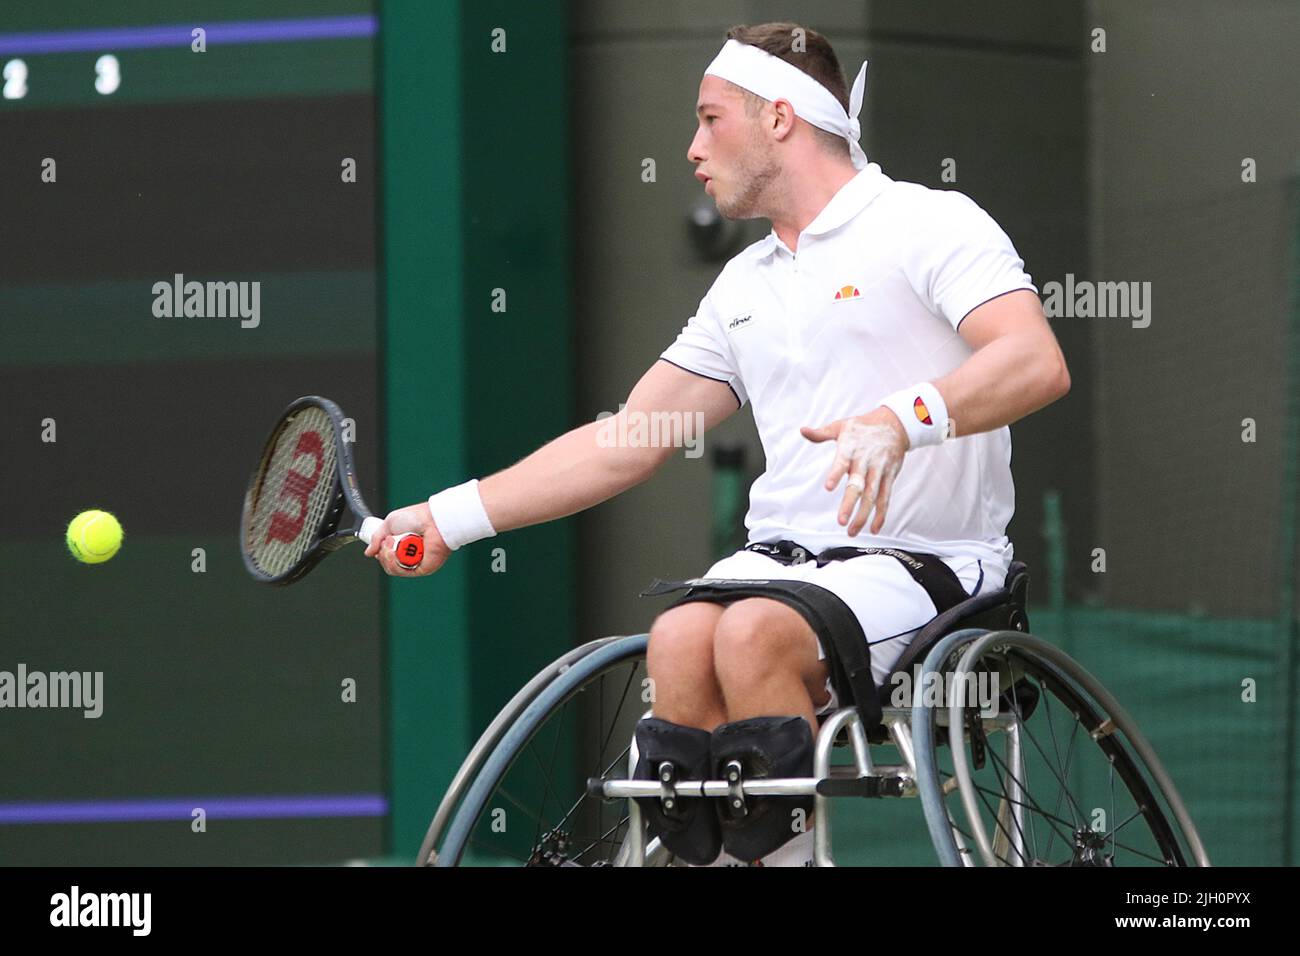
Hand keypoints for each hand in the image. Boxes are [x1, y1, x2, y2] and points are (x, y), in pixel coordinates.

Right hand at [362, 501, 451, 576]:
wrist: (432, 520)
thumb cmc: (416, 517)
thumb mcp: (389, 523)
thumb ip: (376, 538)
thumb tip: (368, 552)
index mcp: (402, 545)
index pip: (386, 557)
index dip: (380, 553)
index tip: (379, 545)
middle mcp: (409, 555)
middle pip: (387, 565)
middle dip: (383, 554)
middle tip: (388, 541)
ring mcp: (415, 563)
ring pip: (393, 569)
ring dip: (388, 557)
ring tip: (392, 543)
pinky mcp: (422, 568)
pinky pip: (403, 572)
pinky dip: (396, 562)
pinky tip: (397, 551)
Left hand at [800, 407, 908, 535]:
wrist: (895, 423)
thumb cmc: (864, 427)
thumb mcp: (841, 426)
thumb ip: (821, 433)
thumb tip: (803, 430)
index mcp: (851, 449)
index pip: (842, 462)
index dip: (836, 474)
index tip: (828, 487)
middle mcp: (866, 461)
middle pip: (859, 485)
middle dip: (849, 504)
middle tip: (841, 521)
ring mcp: (879, 470)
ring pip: (872, 496)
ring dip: (863, 515)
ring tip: (852, 530)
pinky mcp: (889, 477)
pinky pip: (885, 498)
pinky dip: (881, 514)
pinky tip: (873, 528)